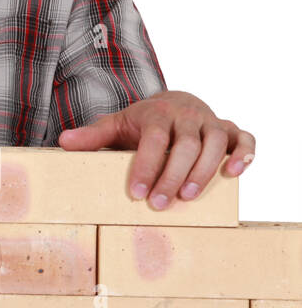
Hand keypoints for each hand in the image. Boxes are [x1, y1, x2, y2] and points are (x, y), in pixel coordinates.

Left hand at [57, 89, 254, 208]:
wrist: (172, 102)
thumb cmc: (143, 122)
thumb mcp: (116, 124)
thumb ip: (93, 135)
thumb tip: (63, 142)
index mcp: (156, 115)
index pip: (154, 140)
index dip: (147, 166)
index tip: (138, 194)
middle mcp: (186, 116)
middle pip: (185, 145)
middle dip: (173, 176)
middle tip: (161, 205)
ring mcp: (209, 122)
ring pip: (215, 143)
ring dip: (204, 171)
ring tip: (189, 198)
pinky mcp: (229, 129)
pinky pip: (244, 138)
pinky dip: (244, 153)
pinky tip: (234, 173)